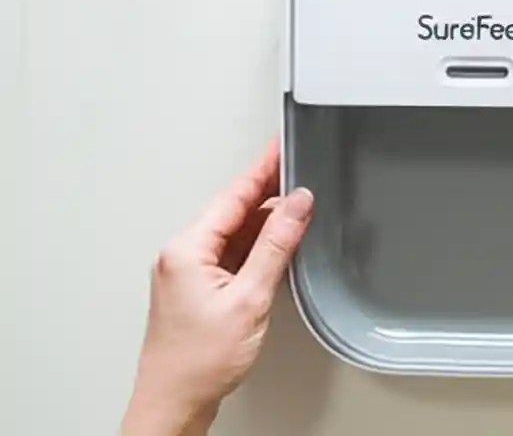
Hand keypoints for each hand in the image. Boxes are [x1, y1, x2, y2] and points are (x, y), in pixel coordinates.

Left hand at [121, 139, 313, 435]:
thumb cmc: (199, 361)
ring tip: (299, 210)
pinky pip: (230, 254)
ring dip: (265, 223)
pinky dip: (256, 247)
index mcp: (187, 249)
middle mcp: (182, 255)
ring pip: (233, 233)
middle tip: (300, 174)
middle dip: (268, 193)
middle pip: (232, 211)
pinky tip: (278, 248)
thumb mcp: (249, 297)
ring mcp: (187, 272)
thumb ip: (276, 245)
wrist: (174, 402)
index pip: (233, 196)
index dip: (262, 169)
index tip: (280, 146)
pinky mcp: (196, 289)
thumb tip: (297, 205)